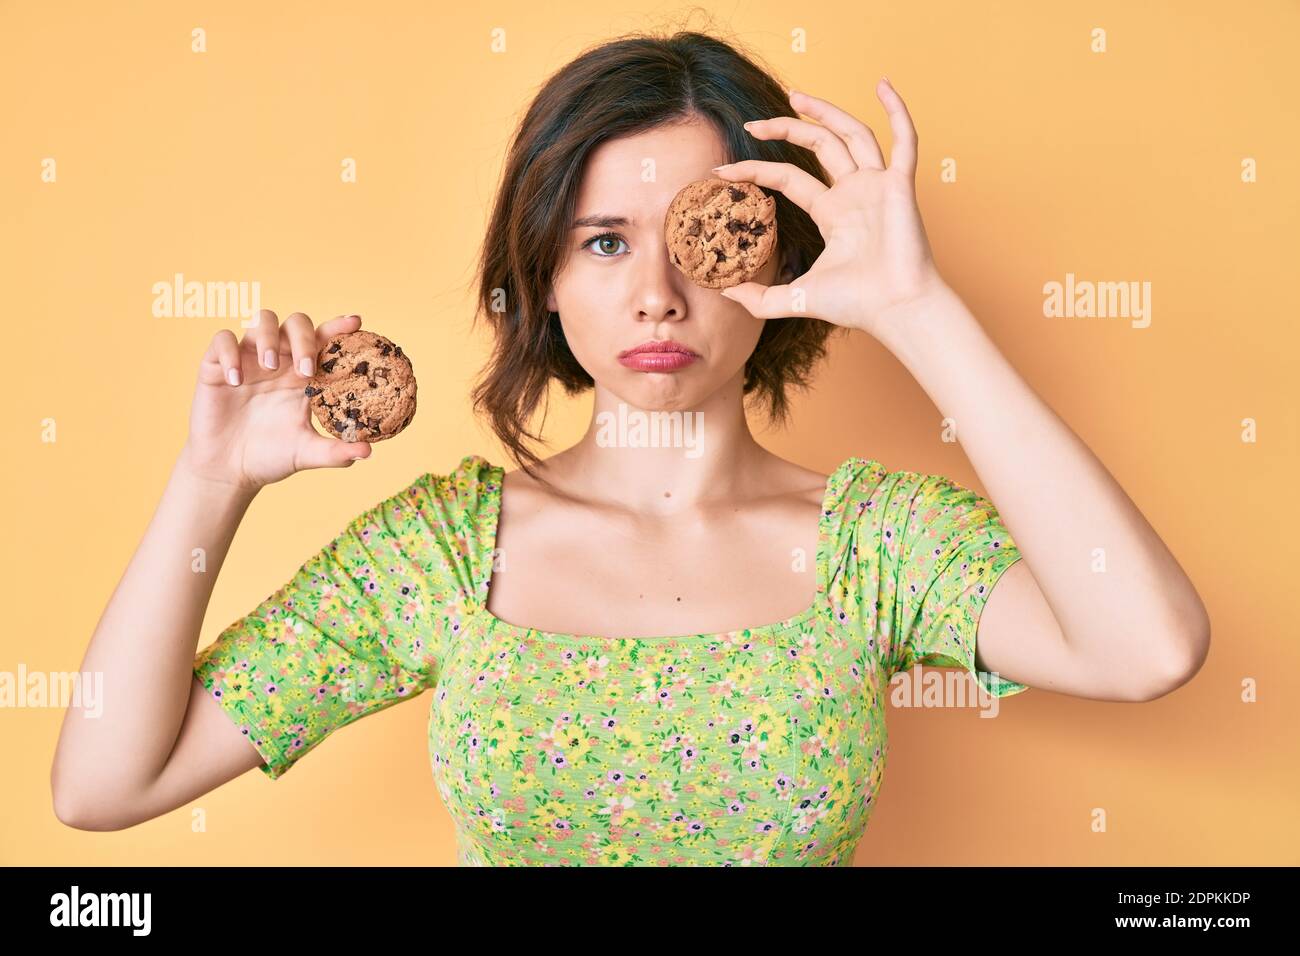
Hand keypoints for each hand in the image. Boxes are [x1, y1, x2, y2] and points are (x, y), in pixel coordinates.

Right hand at [180, 310, 371, 492]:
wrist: (229, 470)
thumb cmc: (271, 457)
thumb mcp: (306, 453)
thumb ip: (336, 452)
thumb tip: (368, 452)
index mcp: (304, 375)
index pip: (323, 340)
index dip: (338, 327)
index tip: (355, 322)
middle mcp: (279, 360)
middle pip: (296, 324)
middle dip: (304, 338)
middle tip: (305, 369)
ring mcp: (248, 359)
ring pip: (262, 321)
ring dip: (270, 338)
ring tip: (269, 366)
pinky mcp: (217, 366)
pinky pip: (222, 340)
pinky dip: (230, 353)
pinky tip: (235, 381)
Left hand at [713, 77, 948, 338]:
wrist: (895, 310)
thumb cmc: (856, 305)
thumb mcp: (796, 298)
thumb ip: (759, 297)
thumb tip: (723, 292)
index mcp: (833, 213)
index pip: (789, 178)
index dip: (756, 170)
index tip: (724, 170)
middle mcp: (855, 193)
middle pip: (819, 145)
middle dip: (786, 128)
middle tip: (754, 123)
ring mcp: (879, 186)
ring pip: (852, 134)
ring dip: (826, 111)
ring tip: (796, 95)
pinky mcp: (901, 186)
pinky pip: (904, 141)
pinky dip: (898, 111)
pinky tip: (884, 86)